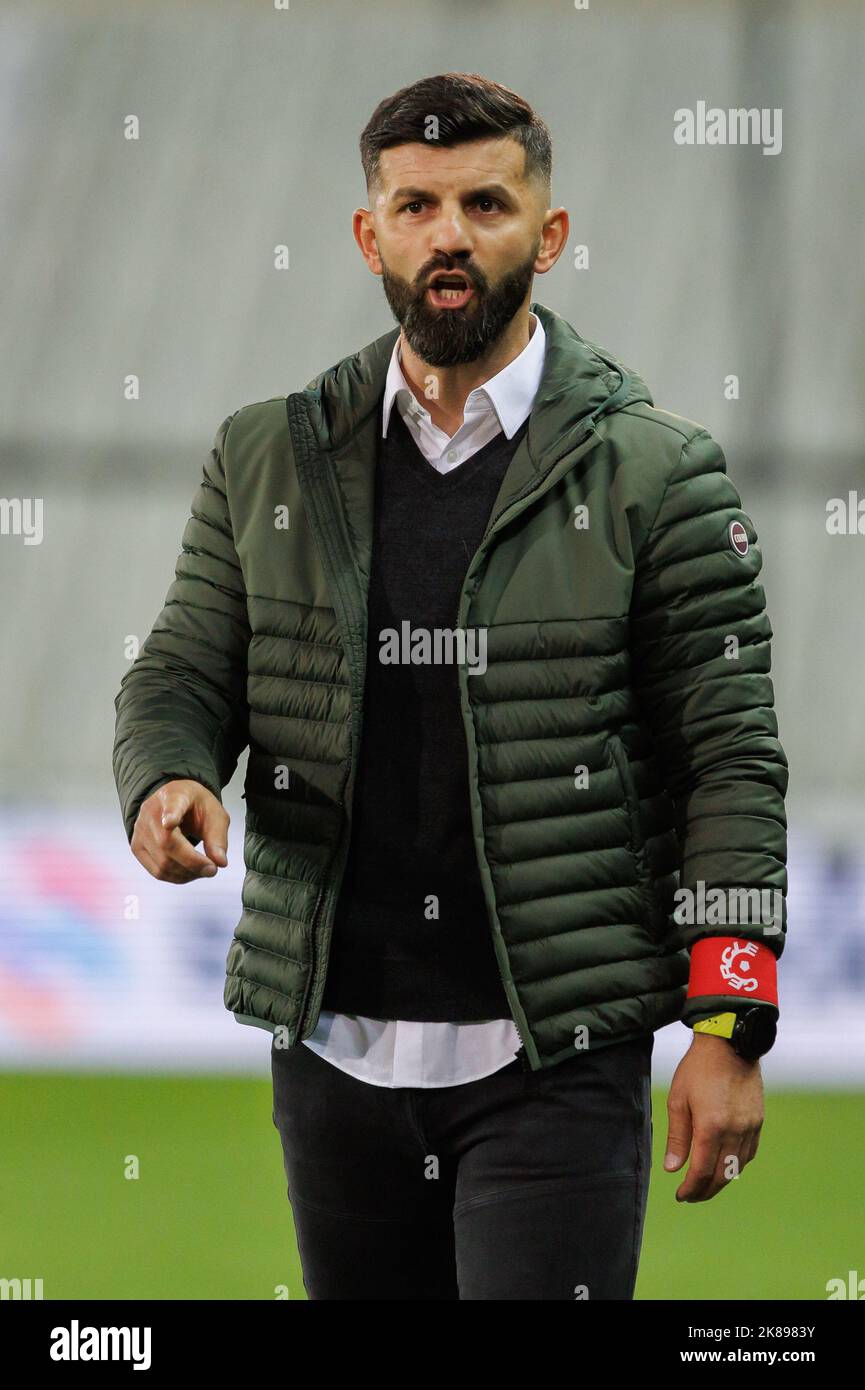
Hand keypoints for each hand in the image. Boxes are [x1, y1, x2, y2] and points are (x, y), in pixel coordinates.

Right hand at [131, 779, 228, 882]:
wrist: (175, 802)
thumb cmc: (195, 807)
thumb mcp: (214, 814)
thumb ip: (218, 836)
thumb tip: (220, 862)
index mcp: (174, 796)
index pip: (171, 805)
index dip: (170, 815)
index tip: (170, 822)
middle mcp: (151, 811)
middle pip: (167, 843)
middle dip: (193, 862)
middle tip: (212, 869)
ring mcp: (140, 830)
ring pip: (162, 863)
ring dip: (186, 874)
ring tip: (203, 870)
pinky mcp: (137, 847)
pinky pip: (156, 871)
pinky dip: (176, 877)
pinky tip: (189, 873)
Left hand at [663, 1032, 763, 1201]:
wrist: (730, 1044)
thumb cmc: (698, 1069)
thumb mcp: (678, 1099)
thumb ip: (677, 1137)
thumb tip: (673, 1169)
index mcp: (711, 1127)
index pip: (702, 1171)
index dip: (691, 1188)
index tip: (681, 1196)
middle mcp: (734, 1131)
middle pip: (722, 1176)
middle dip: (706, 1191)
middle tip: (692, 1196)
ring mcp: (750, 1127)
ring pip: (737, 1167)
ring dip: (721, 1181)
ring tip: (706, 1184)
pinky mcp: (758, 1121)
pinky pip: (749, 1153)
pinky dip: (736, 1165)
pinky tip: (725, 1165)